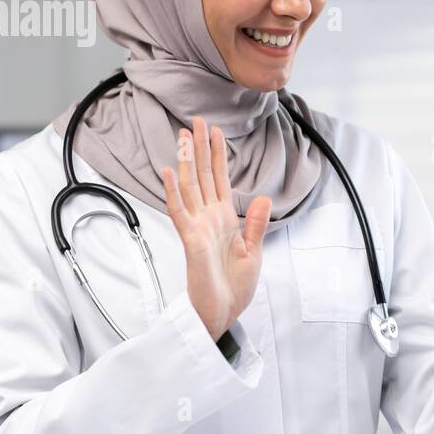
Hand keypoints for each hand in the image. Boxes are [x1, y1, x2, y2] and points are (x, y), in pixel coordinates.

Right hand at [162, 115, 271, 339]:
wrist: (222, 313)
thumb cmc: (233, 287)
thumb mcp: (254, 252)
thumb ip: (256, 224)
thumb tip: (263, 197)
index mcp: (224, 219)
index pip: (220, 180)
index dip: (218, 155)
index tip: (215, 131)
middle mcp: (208, 219)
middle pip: (203, 176)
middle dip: (200, 148)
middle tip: (195, 120)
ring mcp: (197, 228)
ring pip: (190, 187)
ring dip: (187, 161)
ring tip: (183, 136)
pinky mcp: (191, 241)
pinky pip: (180, 212)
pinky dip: (174, 191)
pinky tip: (170, 171)